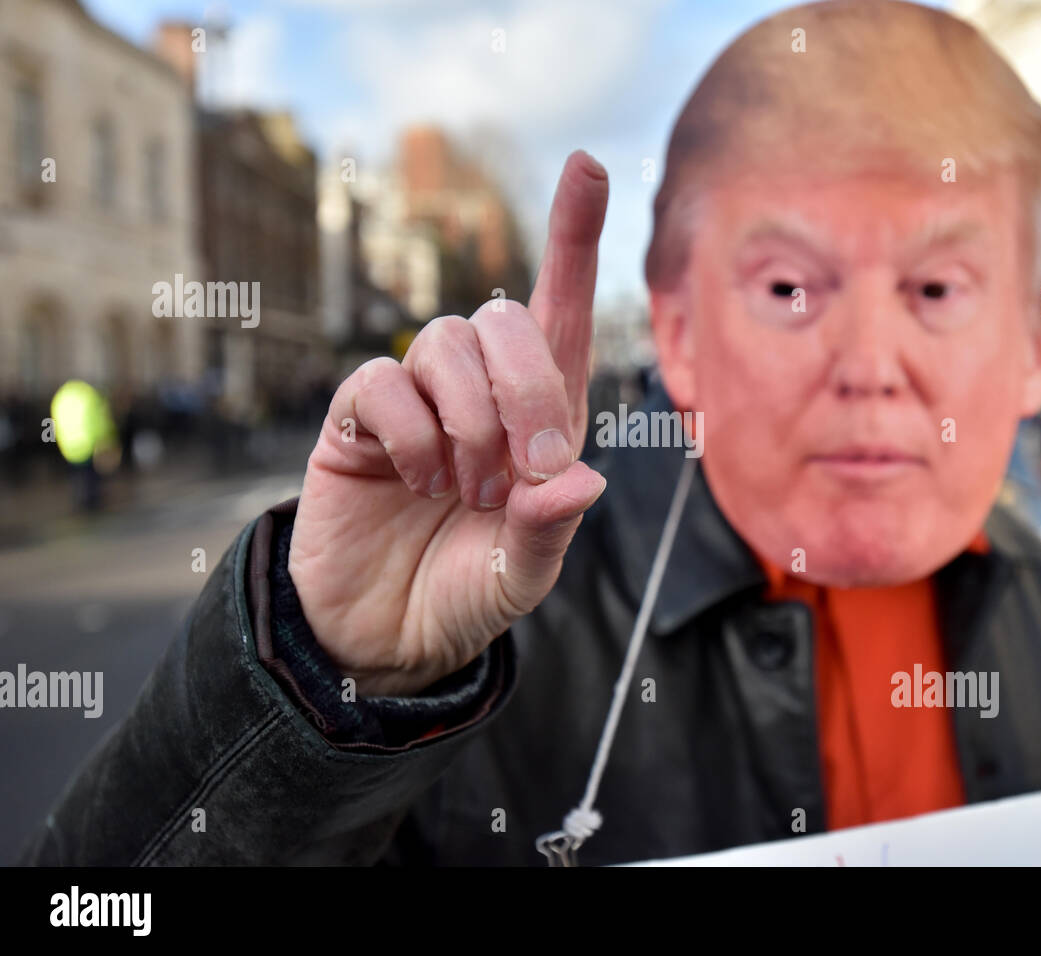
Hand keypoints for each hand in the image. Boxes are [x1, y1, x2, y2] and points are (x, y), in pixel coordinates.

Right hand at [288, 151, 609, 696]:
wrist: (382, 635)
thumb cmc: (465, 593)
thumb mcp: (521, 580)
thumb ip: (551, 533)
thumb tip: (581, 477)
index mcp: (540, 419)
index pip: (560, 313)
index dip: (573, 238)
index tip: (588, 165)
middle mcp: (481, 394)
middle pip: (505, 320)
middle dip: (527, 389)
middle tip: (525, 474)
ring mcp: (416, 400)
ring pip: (444, 342)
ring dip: (467, 422)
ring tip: (464, 493)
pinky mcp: (358, 418)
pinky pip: (383, 383)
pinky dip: (410, 434)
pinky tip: (416, 482)